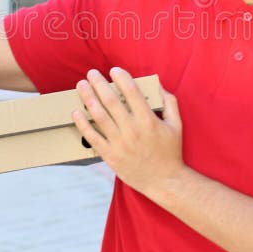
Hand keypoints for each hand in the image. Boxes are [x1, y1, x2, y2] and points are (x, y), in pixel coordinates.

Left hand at [72, 67, 183, 198]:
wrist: (164, 181)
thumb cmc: (171, 152)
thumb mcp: (177, 125)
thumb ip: (169, 102)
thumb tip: (158, 83)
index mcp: (148, 120)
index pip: (131, 92)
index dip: (121, 78)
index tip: (114, 70)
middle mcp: (132, 130)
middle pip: (111, 101)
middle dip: (99, 84)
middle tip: (91, 73)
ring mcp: (119, 143)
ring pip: (99, 116)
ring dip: (88, 98)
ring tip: (81, 86)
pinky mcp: (110, 156)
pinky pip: (93, 137)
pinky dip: (82, 124)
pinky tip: (76, 112)